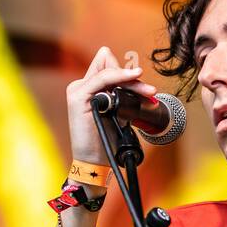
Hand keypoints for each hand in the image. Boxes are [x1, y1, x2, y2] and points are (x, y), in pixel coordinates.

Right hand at [66, 45, 157, 165]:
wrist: (93, 162)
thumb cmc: (105, 142)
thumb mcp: (118, 115)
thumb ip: (122, 97)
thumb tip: (136, 83)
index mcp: (89, 89)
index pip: (108, 66)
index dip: (125, 74)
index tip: (144, 88)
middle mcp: (81, 86)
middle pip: (109, 64)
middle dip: (131, 77)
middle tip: (149, 91)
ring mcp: (78, 90)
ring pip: (108, 70)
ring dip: (130, 79)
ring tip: (147, 91)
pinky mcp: (78, 96)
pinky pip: (102, 78)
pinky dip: (118, 76)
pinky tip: (132, 77)